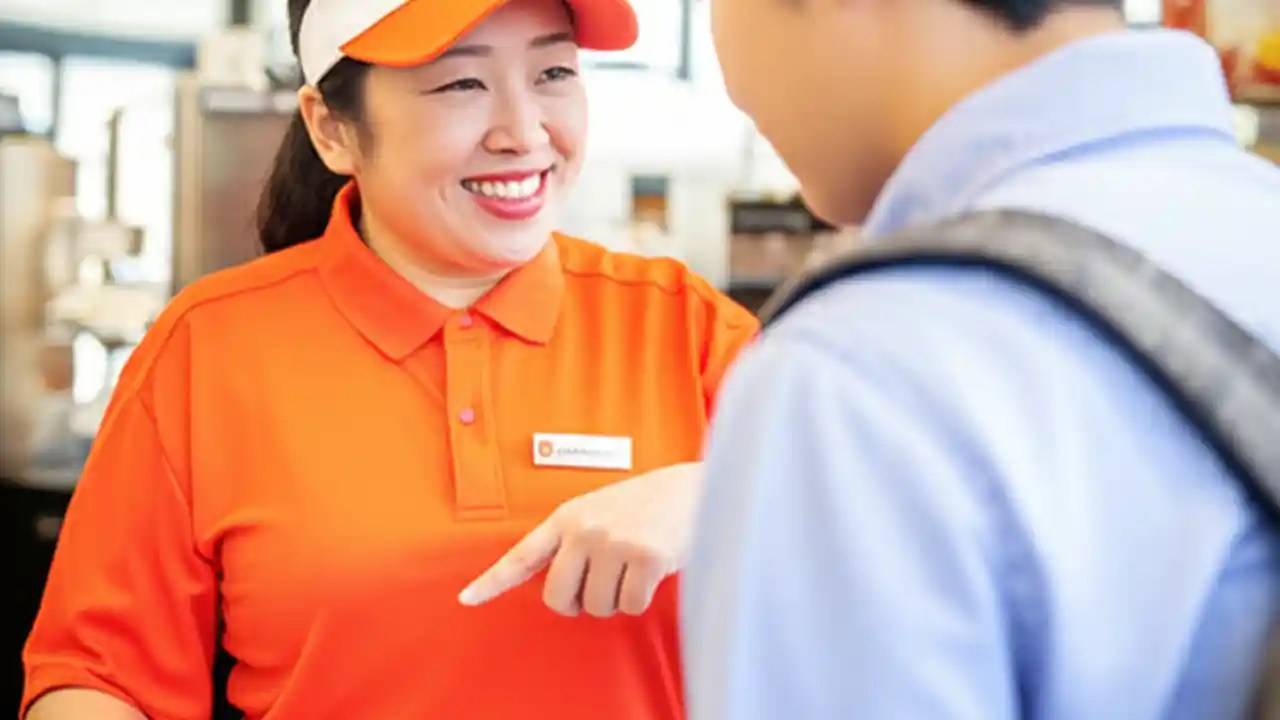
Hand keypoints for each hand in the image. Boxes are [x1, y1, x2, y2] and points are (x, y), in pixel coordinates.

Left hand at [458, 462, 703, 617]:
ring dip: (617, 598)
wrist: (697, 488)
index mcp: (568, 517)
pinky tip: (654, 569)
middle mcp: (585, 529)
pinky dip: (642, 598)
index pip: (522, 554)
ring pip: (597, 607)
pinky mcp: (645, 557)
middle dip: (579, 603)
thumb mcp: (600, 510)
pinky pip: (630, 605)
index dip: (492, 581)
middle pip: (558, 598)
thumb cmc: (648, 505)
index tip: (466, 600)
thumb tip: (560, 591)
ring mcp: (614, 543)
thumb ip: (574, 540)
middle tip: (602, 585)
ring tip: (635, 565)